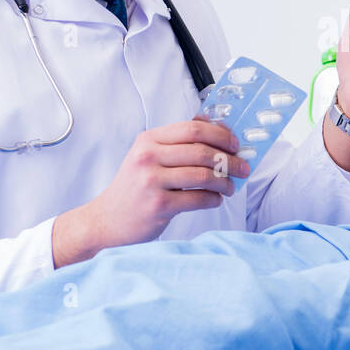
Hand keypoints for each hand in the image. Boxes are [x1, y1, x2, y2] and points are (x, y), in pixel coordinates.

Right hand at [52, 117, 251, 265]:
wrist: (106, 221)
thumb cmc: (133, 189)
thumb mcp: (148, 157)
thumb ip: (177, 143)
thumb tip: (217, 128)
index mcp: (149, 140)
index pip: (193, 129)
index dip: (221, 135)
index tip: (235, 144)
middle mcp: (148, 157)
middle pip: (202, 151)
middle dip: (230, 159)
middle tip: (243, 168)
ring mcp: (152, 181)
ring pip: (204, 175)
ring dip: (225, 182)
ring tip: (230, 187)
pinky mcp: (158, 205)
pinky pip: (198, 199)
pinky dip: (214, 199)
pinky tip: (216, 200)